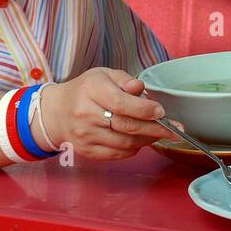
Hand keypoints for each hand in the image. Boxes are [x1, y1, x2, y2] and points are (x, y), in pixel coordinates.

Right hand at [40, 68, 177, 160]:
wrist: (56, 112)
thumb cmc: (85, 90)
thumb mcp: (104, 75)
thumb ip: (125, 80)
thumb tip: (141, 88)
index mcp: (92, 90)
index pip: (121, 103)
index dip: (145, 110)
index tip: (162, 111)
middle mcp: (86, 114)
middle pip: (126, 126)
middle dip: (155, 129)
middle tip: (175, 130)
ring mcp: (85, 136)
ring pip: (125, 143)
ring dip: (147, 140)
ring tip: (159, 133)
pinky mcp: (87, 151)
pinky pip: (117, 154)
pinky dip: (133, 149)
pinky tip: (140, 140)